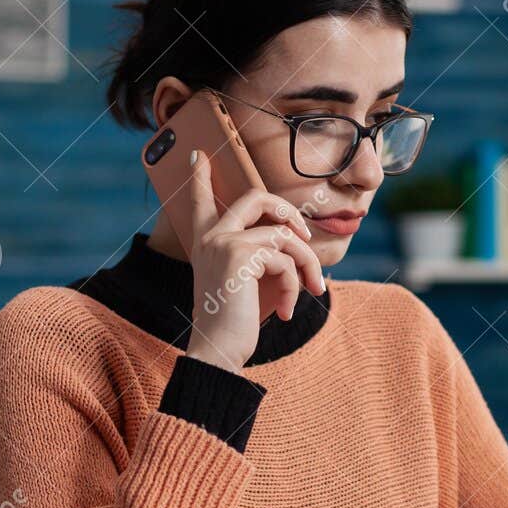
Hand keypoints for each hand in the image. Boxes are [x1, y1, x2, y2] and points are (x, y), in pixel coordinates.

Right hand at [182, 150, 325, 372]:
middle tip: (305, 234)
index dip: (200, 176)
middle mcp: (212, 236)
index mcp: (206, 242)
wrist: (218, 351)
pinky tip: (284, 311)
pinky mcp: (240, 255)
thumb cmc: (235, 323)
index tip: (197, 156)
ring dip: (306, 264)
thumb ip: (261, 256)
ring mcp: (225, 242)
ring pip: (285, 235)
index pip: (200, 201)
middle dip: (291, 212)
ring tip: (309, 291)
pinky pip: (286, 259)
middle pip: (258, 196)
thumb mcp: (248, 283)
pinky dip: (295, 286)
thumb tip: (295, 239)